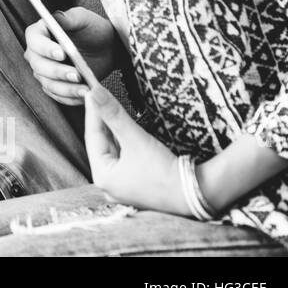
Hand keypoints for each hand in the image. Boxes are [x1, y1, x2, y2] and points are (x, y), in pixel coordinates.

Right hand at [25, 7, 117, 105]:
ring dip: (66, 89)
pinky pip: (58, 96)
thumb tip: (56, 18)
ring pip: (49, 84)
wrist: (106, 49)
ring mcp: (44, 72)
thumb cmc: (93, 30)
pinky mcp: (54, 87)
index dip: (46, 48)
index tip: (62, 53)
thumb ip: (69, 17)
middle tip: (77, 74)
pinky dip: (71, 98)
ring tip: (85, 89)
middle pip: (39, 66)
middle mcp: (37, 54)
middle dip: (58, 72)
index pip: (35, 41)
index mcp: (39, 34)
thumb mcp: (84, 19)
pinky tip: (84, 95)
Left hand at [85, 83, 188, 215]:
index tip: (92, 92)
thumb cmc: (164, 172)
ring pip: (114, 149)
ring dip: (114, 129)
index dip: (93, 112)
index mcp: (102, 177)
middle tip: (100, 96)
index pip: (92, 137)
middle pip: (102, 144)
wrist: (196, 194)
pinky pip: (125, 157)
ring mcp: (123, 185)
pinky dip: (124, 141)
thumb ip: (114, 115)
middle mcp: (109, 184)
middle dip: (103, 120)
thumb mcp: (136, 139)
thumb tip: (94, 93)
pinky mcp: (137, 183)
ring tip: (111, 107)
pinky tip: (124, 127)